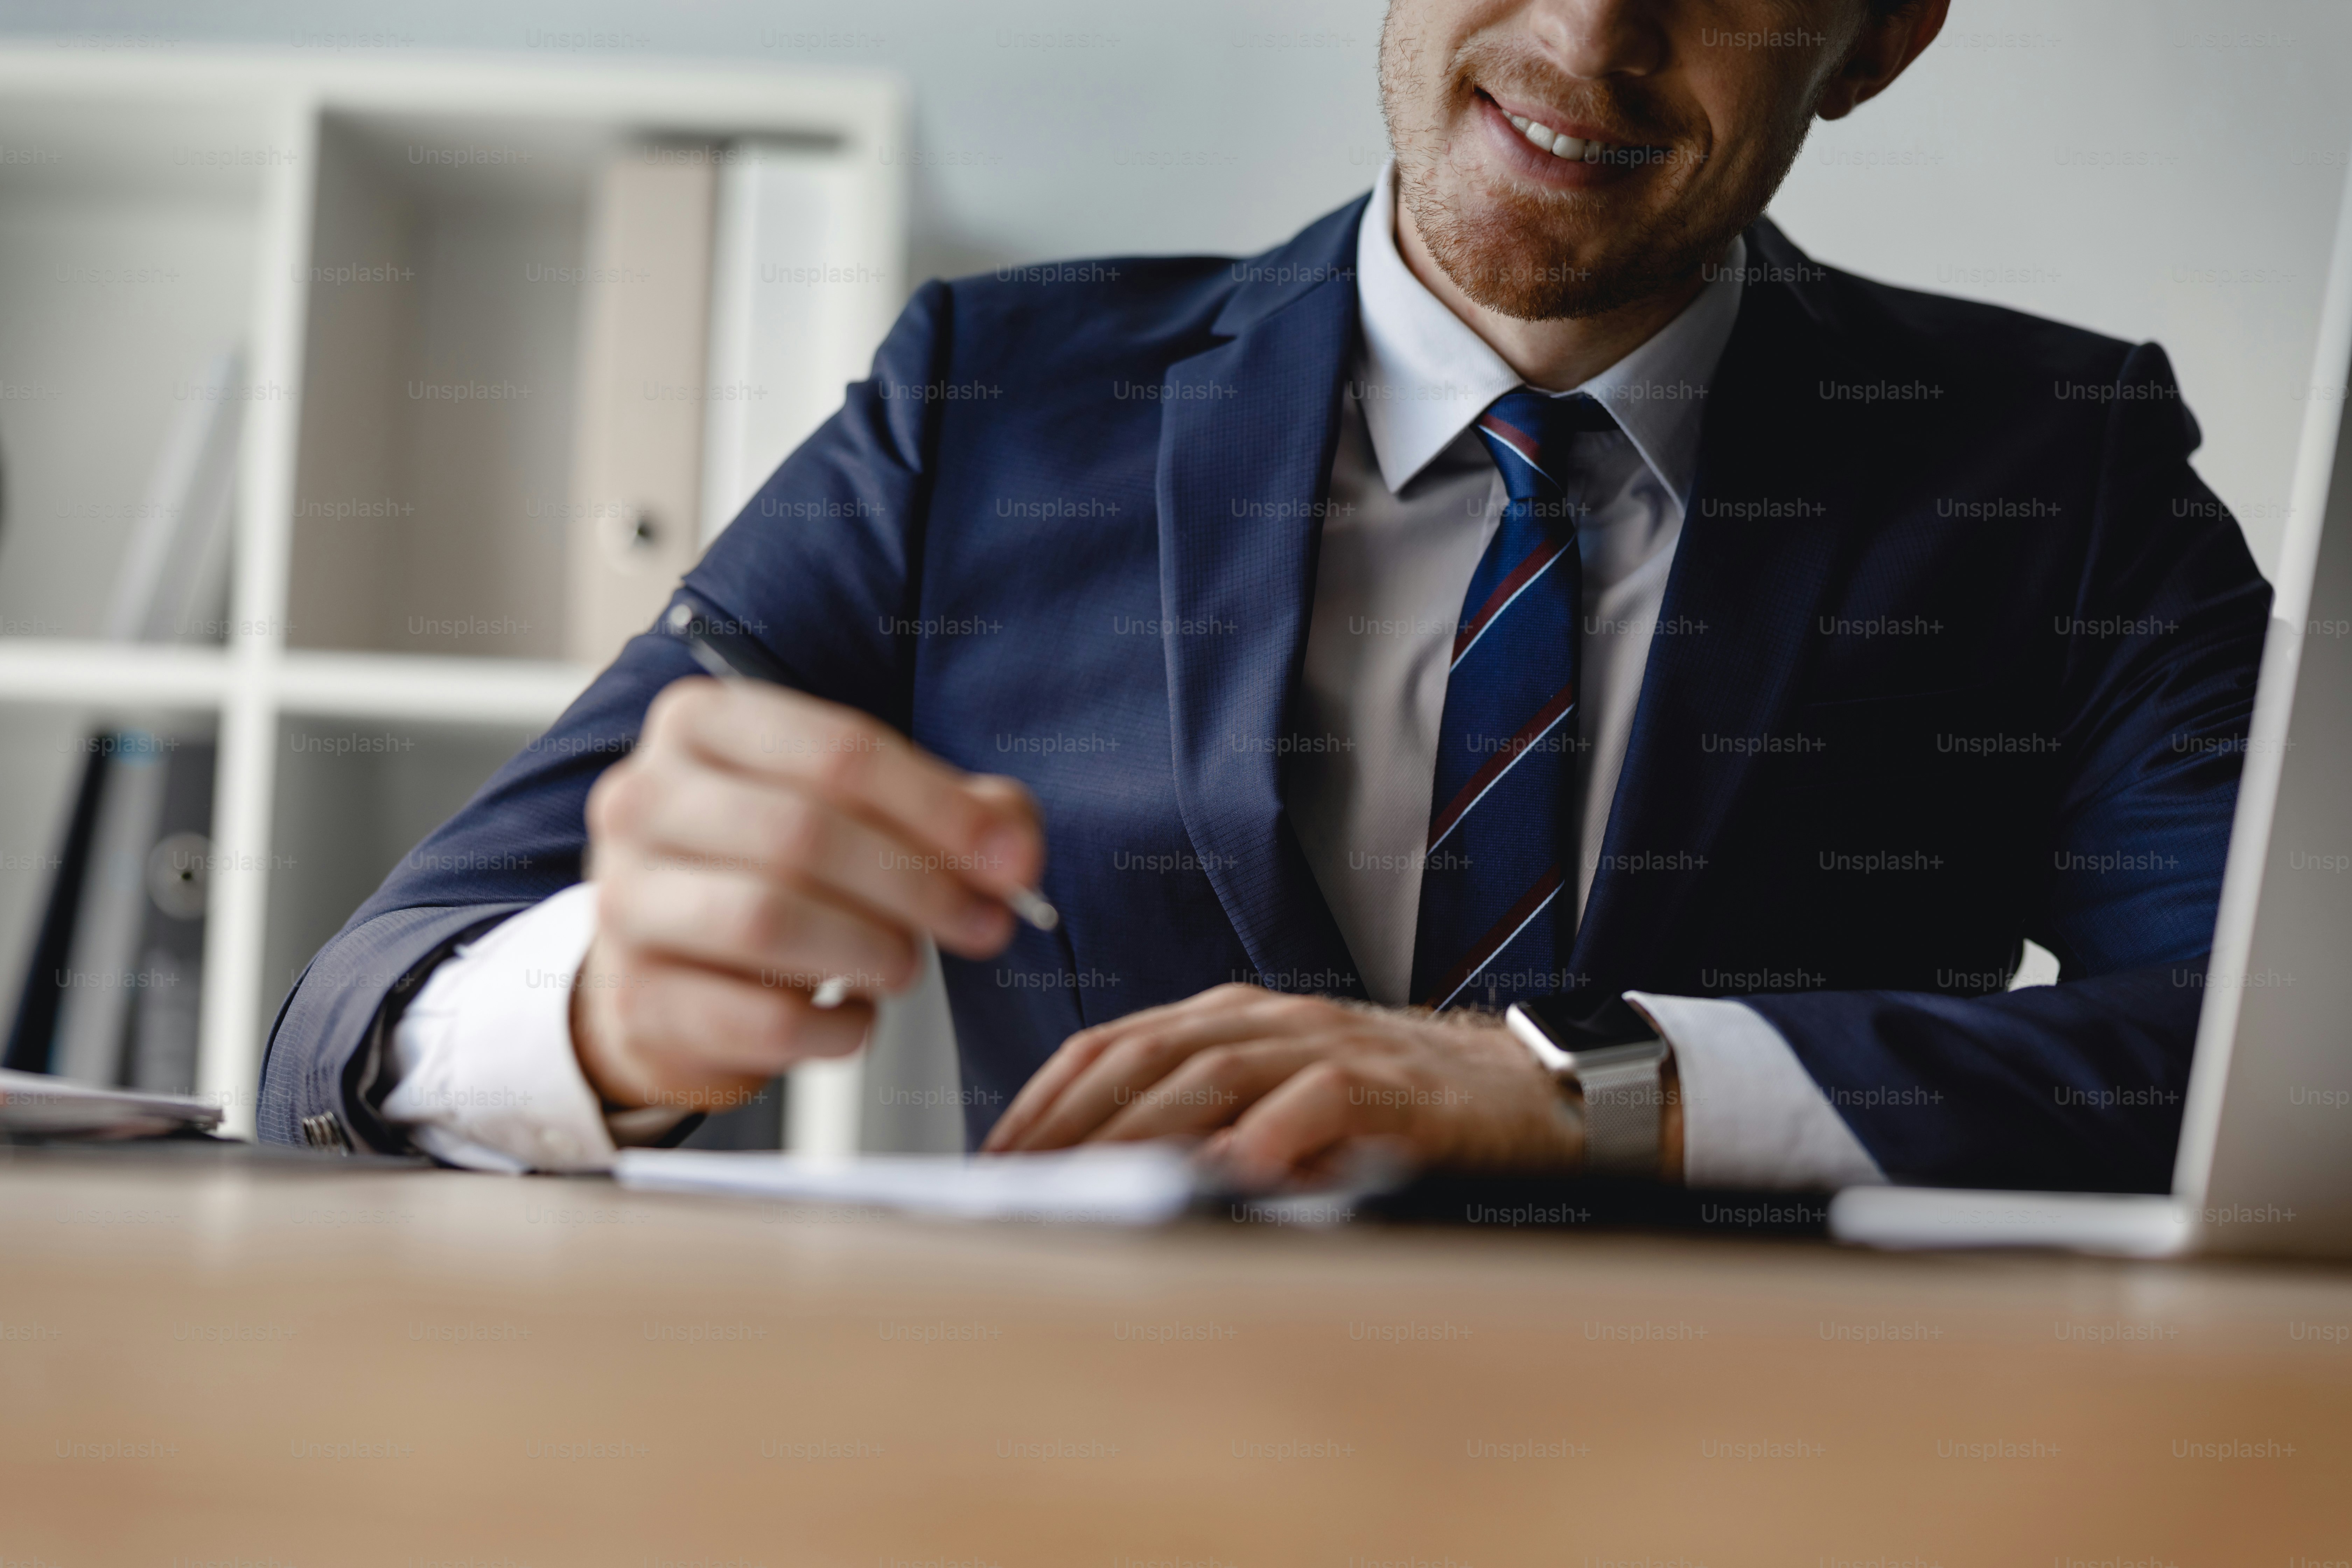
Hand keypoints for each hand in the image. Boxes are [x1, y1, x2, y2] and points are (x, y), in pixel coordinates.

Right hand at [572, 677, 1043, 1111]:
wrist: (671, 962)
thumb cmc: (779, 870)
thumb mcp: (864, 813)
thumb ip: (955, 813)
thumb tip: (1014, 852)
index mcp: (703, 723)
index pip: (839, 751)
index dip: (941, 809)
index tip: (1013, 860)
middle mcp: (644, 800)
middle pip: (803, 832)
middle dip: (919, 884)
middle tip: (982, 923)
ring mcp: (627, 902)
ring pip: (769, 919)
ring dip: (873, 950)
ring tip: (905, 963)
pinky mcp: (639, 1000)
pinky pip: (760, 1020)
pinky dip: (834, 1027)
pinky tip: (852, 1013)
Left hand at [981, 983, 1594, 1185]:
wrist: (1523, 1092)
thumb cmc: (1393, 1107)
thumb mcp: (1282, 1104)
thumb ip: (1205, 1123)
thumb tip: (1105, 1180)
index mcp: (1233, 1019)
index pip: (1114, 1045)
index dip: (1046, 1099)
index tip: (995, 1158)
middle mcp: (1270, 1021)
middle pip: (1144, 1057)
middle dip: (1068, 1122)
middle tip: (1015, 1183)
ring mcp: (1329, 1046)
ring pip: (1211, 1074)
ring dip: (1137, 1133)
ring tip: (1082, 1184)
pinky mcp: (1390, 1085)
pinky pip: (1317, 1102)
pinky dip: (1266, 1136)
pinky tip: (1225, 1174)